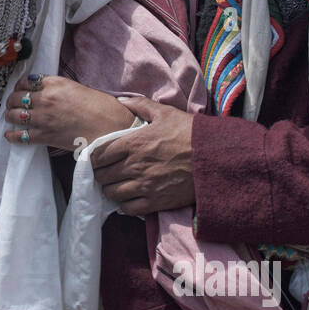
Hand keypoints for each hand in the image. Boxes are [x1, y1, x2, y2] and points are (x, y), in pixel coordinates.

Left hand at [1, 74, 135, 151]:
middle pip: (15, 97)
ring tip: (11, 117)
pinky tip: (10, 135)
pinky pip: (21, 135)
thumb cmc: (100, 108)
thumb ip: (57, 88)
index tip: (19, 90)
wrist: (110, 128)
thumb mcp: (76, 88)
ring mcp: (43, 118)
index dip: (20, 86)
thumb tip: (43, 91)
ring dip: (10, 116)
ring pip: (14, 115)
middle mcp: (45, 98)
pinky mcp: (45, 136)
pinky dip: (13, 135)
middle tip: (13, 104)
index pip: (25, 81)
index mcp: (55, 83)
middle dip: (12, 101)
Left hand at [90, 96, 194, 214]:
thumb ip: (140, 105)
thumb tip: (121, 101)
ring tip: (116, 184)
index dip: (94, 158)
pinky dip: (124, 204)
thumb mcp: (165, 113)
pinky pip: (128, 208)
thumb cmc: (190, 133)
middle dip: (101, 174)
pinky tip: (129, 197)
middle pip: (102, 176)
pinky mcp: (155, 202)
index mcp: (133, 144)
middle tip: (106, 172)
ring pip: (112, 193)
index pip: (98, 155)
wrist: (214, 158)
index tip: (98, 158)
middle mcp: (134, 166)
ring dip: (111, 189)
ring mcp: (144, 186)